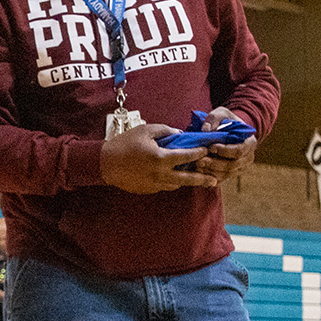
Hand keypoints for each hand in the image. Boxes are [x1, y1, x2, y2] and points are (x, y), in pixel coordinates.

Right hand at [99, 122, 218, 193]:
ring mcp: (154, 184)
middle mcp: (161, 174)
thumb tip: (179, 134)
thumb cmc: (125, 144)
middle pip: (188, 179)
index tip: (207, 151)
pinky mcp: (148, 190)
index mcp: (162, 158)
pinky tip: (171, 176)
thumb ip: (166, 131)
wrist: (106, 163)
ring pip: (176, 184)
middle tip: (214, 181)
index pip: (187, 156)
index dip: (199, 153)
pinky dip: (169, 181)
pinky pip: (163, 186)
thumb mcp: (146, 130)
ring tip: (194, 178)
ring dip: (185, 180)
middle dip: (203, 179)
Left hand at [190, 104, 257, 183]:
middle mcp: (248, 157)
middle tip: (199, 160)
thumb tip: (206, 129)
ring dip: (211, 171)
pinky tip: (199, 172)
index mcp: (250, 142)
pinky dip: (210, 177)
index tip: (210, 147)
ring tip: (197, 165)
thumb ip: (213, 119)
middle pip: (233, 165)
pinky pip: (221, 179)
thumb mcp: (220, 113)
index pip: (239, 150)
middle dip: (215, 163)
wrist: (227, 131)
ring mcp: (240, 168)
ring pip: (226, 174)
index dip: (224, 150)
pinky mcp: (231, 174)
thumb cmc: (225, 121)